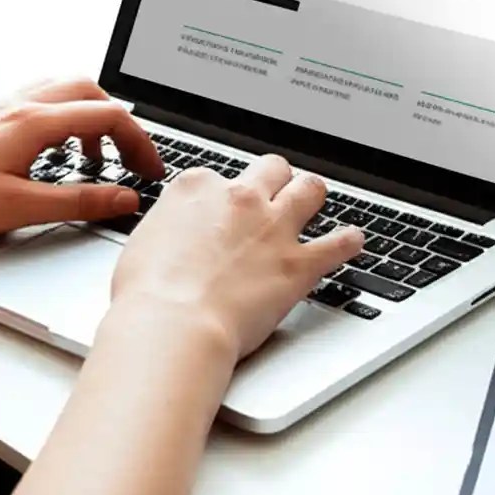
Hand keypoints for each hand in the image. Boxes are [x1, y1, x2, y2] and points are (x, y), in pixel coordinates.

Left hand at [0, 78, 165, 239]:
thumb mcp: (20, 208)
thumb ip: (79, 202)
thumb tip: (123, 199)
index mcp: (34, 122)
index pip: (108, 115)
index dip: (139, 142)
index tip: (149, 171)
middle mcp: (19, 106)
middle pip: (90, 90)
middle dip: (119, 122)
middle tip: (130, 159)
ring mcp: (1, 109)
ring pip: (63, 91)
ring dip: (90, 116)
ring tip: (96, 158)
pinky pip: (39, 103)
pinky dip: (63, 120)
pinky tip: (54, 154)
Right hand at [110, 154, 364, 359]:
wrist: (173, 325)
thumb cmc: (147, 295)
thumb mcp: (142, 243)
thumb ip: (169, 228)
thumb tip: (173, 236)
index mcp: (198, 189)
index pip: (219, 176)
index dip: (223, 194)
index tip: (224, 210)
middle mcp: (240, 199)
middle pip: (272, 169)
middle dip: (276, 179)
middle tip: (275, 193)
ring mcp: (274, 228)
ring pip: (309, 189)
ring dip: (312, 196)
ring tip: (314, 202)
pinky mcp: (298, 263)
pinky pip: (338, 244)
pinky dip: (348, 242)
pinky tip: (352, 241)